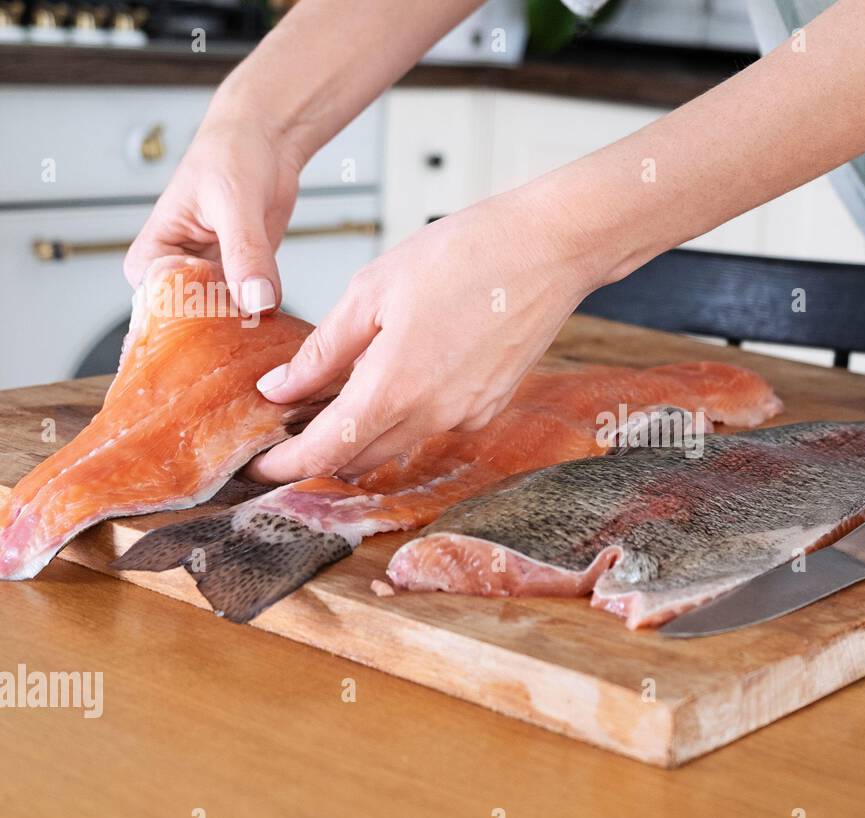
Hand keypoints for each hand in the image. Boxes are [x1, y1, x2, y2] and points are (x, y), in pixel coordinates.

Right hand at [123, 114, 303, 313]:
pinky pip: (251, 311)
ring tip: (269, 319)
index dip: (196, 316)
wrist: (265, 142)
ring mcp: (212, 281)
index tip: (231, 313)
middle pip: (193, 322)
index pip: (161, 306)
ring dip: (248, 325)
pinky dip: (266, 314)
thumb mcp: (235, 201)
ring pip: (224, 321)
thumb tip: (256, 299)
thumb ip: (244, 251)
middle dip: (226, 328)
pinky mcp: (242, 282)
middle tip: (256, 324)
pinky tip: (280, 314)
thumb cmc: (231, 154)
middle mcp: (178, 273)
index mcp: (152, 254)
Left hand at [244, 187, 603, 482]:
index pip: (326, 451)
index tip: (257, 465)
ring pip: (397, 444)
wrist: (551, 248)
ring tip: (332, 397)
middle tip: (286, 427)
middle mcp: (435, 415)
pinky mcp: (490, 406)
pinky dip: (402, 416)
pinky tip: (392, 378)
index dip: (285, 466)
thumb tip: (281, 388)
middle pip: (360, 458)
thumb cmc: (467, 253)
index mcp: (396, 388)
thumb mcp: (373, 291)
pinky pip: (433, 425)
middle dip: (319, 453)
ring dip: (361, 434)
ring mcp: (468, 416)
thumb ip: (323, 350)